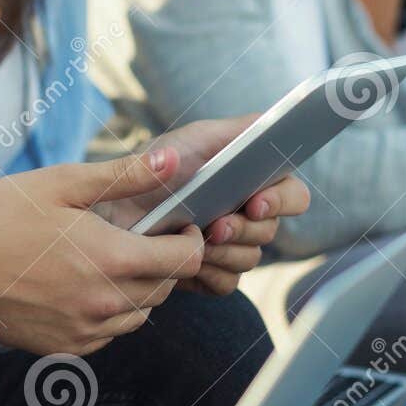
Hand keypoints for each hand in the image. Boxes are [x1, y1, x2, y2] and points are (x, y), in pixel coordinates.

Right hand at [0, 150, 204, 355]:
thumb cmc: (2, 216)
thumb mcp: (62, 183)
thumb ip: (124, 175)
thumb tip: (175, 160)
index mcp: (113, 258)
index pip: (187, 260)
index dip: (190, 239)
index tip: (176, 225)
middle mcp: (107, 303)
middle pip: (168, 287)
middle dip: (163, 261)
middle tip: (135, 236)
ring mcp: (88, 331)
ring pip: (141, 313)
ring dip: (138, 288)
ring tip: (105, 259)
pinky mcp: (69, 348)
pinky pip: (111, 333)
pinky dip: (109, 311)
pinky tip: (80, 285)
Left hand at [94, 116, 311, 295]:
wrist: (112, 209)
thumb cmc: (155, 169)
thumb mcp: (192, 140)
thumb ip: (235, 130)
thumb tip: (271, 122)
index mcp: (252, 183)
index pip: (293, 195)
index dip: (282, 201)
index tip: (256, 202)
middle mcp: (248, 217)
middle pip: (271, 231)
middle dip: (244, 229)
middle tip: (216, 226)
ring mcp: (231, 248)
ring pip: (250, 258)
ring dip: (224, 251)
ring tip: (196, 239)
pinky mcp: (211, 275)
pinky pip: (227, 283)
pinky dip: (208, 273)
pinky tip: (188, 263)